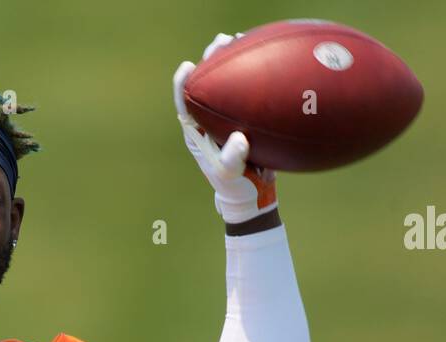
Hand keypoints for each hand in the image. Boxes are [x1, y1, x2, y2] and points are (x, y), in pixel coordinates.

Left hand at [173, 32, 277, 224]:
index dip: (183, 83)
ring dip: (229, 62)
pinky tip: (262, 61)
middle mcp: (208, 121)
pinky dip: (250, 76)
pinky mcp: (242, 119)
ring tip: (237, 40)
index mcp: (196, 132)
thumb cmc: (235, 187)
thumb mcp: (231, 176)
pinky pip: (244, 93)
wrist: (250, 196)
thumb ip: (232, 159)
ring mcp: (225, 119)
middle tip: (221, 42)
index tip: (189, 66)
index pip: (185, 103)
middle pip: (205, 85)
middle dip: (210, 61)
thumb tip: (239, 138)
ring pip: (224, 84)